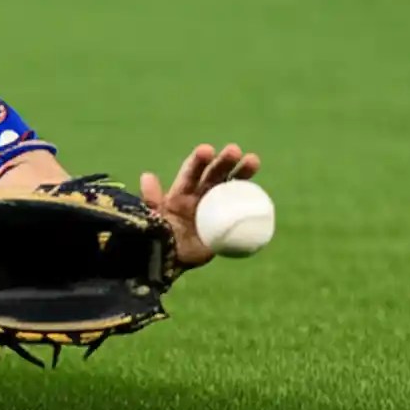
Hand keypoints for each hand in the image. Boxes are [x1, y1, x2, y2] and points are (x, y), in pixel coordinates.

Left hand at [140, 143, 261, 269]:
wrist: (172, 259)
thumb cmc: (159, 234)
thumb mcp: (153, 217)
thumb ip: (152, 200)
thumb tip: (147, 176)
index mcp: (183, 191)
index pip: (191, 172)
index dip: (198, 161)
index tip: (206, 150)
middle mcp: (201, 195)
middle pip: (215, 174)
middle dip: (224, 161)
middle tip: (234, 150)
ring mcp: (217, 208)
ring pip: (232, 187)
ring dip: (242, 173)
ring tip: (253, 160)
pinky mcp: (227, 224)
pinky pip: (242, 212)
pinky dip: (252, 204)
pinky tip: (262, 197)